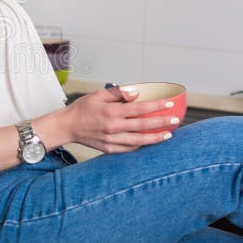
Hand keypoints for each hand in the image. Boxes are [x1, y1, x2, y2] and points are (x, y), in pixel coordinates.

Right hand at [59, 88, 176, 153]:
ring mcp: (112, 140)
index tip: (169, 104)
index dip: (156, 106)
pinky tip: (149, 141)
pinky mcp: (109, 149)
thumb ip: (118, 93)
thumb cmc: (82, 108)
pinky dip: (141, 145)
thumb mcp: (98, 94)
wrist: (67, 126)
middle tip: (175, 120)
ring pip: (139, 140)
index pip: (139, 109)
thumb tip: (137, 94)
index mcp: (111, 112)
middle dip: (162, 123)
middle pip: (143, 126)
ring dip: (155, 138)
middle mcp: (113, 127)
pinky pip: (129, 148)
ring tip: (168, 134)